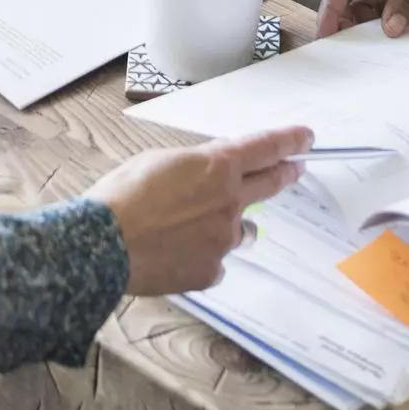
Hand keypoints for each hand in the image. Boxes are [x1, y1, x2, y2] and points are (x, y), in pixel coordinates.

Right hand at [89, 127, 315, 294]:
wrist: (103, 244)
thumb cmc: (122, 196)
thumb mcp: (157, 161)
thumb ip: (193, 166)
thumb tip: (205, 174)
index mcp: (217, 167)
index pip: (265, 148)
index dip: (290, 141)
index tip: (306, 138)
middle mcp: (230, 202)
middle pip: (269, 185)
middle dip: (285, 173)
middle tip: (295, 169)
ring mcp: (224, 239)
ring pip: (238, 230)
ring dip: (226, 224)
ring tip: (188, 228)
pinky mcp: (211, 270)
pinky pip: (215, 260)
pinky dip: (200, 255)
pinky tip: (172, 253)